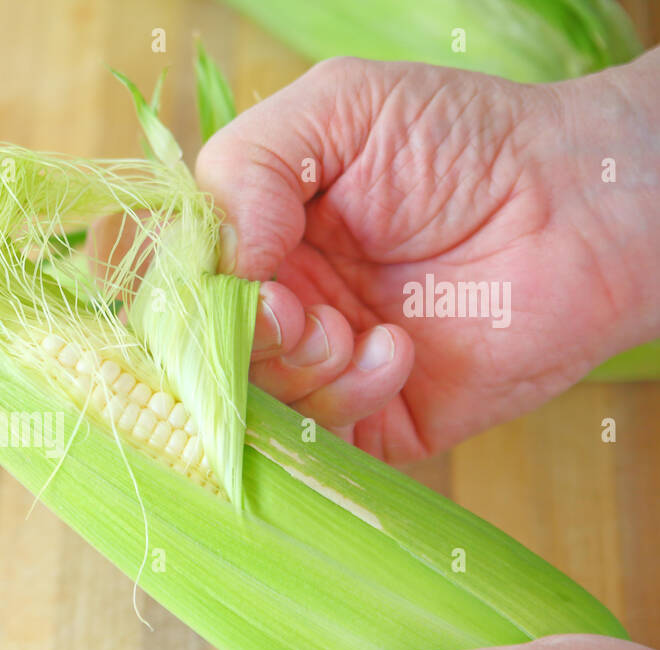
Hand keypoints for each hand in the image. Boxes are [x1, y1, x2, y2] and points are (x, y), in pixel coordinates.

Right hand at [194, 52, 659, 460]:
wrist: (580, 204)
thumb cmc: (464, 140)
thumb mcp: (340, 105)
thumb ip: (250, 165)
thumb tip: (219, 261)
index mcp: (254, 238)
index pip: (170, 282)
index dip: (175, 290)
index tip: (220, 275)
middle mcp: (278, 305)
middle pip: (200, 353)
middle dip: (238, 336)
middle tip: (294, 305)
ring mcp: (321, 365)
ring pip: (252, 403)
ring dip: (294, 367)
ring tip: (353, 328)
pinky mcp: (373, 419)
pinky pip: (321, 443)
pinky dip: (346, 399)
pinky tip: (397, 350)